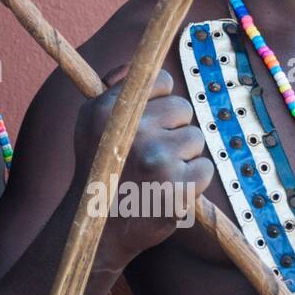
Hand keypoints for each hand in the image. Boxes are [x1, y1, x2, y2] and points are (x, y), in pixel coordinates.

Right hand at [73, 67, 212, 261]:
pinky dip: (192, 180)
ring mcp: (157, 159)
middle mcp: (132, 130)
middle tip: (150, 153)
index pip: (161, 82)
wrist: (97, 229)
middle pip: (183, 109)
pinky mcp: (178, 188)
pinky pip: (204, 168)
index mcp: (108, 109)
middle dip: (173, 130)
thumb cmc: (99, 169)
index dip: (160, 100)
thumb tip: (139, 65)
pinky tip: (168, 190)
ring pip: (195, 139)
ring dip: (182, 156)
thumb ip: (116, 88)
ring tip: (156, 174)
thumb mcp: (89, 121)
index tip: (151, 118)